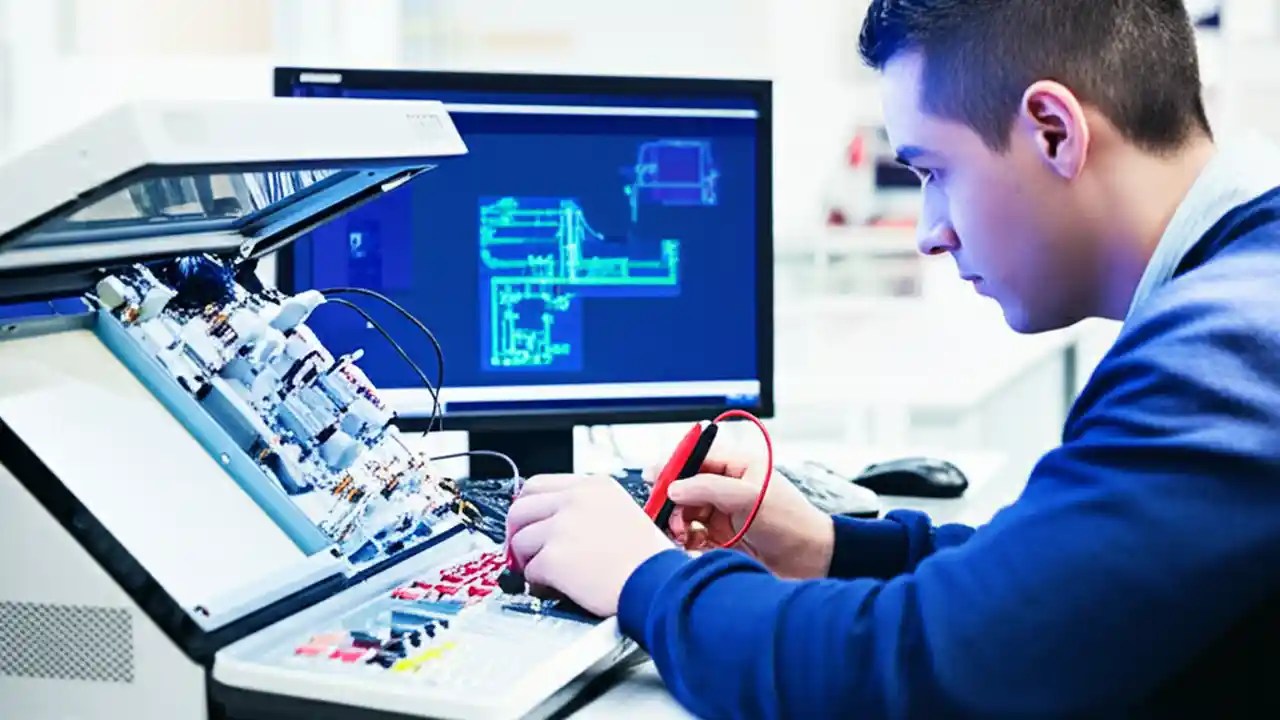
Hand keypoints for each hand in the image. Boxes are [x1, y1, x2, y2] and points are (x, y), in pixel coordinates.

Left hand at [506, 473, 675, 616]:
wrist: (658, 583)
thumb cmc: (648, 558)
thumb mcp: (623, 512)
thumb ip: (588, 510)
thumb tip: (557, 524)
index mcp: (593, 486)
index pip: (538, 484)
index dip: (528, 507)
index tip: (528, 523)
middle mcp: (576, 500)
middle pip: (520, 508)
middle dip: (516, 533)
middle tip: (523, 552)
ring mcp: (563, 526)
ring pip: (520, 540)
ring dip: (528, 560)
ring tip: (545, 574)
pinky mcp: (554, 557)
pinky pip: (529, 570)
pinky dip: (538, 582)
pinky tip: (555, 588)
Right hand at [648, 444, 835, 579]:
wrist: (810, 561)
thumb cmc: (790, 522)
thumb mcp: (748, 498)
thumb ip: (708, 488)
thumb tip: (673, 487)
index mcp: (738, 467)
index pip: (697, 458)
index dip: (674, 465)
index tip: (653, 476)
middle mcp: (728, 488)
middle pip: (685, 486)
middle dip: (672, 499)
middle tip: (663, 511)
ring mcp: (723, 513)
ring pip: (684, 512)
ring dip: (677, 522)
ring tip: (682, 532)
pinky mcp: (720, 538)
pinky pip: (691, 535)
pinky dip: (686, 539)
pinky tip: (691, 543)